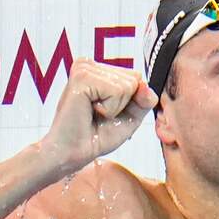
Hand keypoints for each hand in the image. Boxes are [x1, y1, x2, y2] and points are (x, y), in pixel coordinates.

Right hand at [39, 58, 157, 171]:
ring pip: (127, 85)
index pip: (136, 76)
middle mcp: (89, 65)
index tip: (107, 112)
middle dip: (123, 104)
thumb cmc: (96, 136)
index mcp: (98, 70)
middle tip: (99, 115)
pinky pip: (117, 91)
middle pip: (134, 79)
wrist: (73, 153)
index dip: (130, 102)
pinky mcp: (82, 78)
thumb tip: (145, 85)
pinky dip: (110, 109)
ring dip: (115, 108)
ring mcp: (84, 69)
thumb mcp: (130, 117)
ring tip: (94, 113)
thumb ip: (144, 100)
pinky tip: (90, 111)